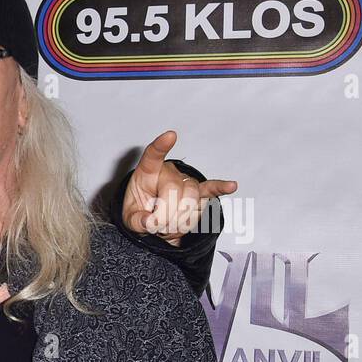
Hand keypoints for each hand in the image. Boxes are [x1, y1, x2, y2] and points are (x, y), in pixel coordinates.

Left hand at [122, 130, 236, 245]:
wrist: (155, 224)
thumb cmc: (141, 213)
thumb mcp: (130, 218)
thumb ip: (137, 221)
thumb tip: (148, 222)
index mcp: (147, 173)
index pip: (153, 156)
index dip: (161, 146)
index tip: (170, 136)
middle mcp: (169, 173)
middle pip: (174, 190)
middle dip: (166, 215)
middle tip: (157, 225)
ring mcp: (186, 182)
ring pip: (190, 199)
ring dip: (179, 219)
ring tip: (168, 226)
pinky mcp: (200, 194)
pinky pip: (211, 189)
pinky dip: (220, 189)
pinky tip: (231, 186)